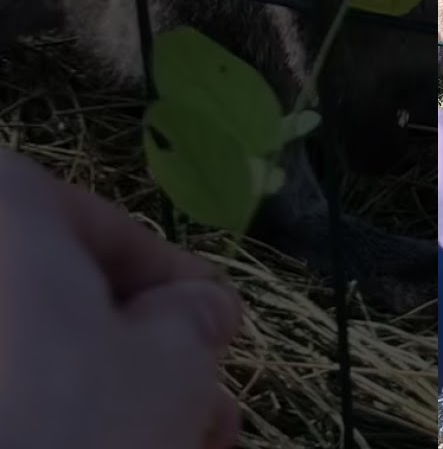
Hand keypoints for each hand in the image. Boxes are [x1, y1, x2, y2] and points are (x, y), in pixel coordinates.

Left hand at [0, 149, 241, 448]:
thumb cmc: (75, 427)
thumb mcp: (174, 361)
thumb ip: (192, 317)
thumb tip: (198, 308)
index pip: (93, 221)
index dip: (172, 274)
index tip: (217, 318)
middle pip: (48, 297)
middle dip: (138, 352)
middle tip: (203, 403)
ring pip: (18, 354)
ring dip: (98, 393)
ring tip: (177, 442)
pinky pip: (2, 390)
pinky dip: (35, 411)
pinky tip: (97, 444)